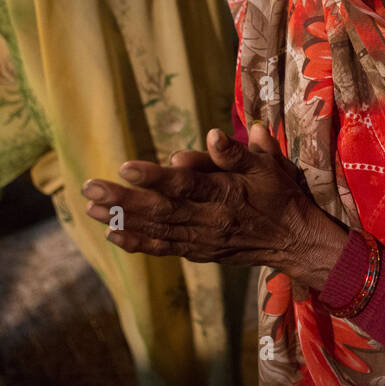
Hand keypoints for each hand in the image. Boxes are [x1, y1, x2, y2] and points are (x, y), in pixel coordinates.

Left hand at [82, 123, 348, 289]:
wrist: (294, 241)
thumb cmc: (280, 194)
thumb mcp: (269, 165)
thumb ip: (239, 151)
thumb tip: (213, 133)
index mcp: (229, 193)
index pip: (187, 184)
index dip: (155, 177)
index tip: (125, 167)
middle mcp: (212, 219)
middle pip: (162, 210)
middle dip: (123, 200)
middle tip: (90, 188)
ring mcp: (203, 239)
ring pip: (157, 230)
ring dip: (122, 220)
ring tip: (90, 209)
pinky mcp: (199, 252)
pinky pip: (165, 248)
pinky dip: (138, 243)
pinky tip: (113, 235)